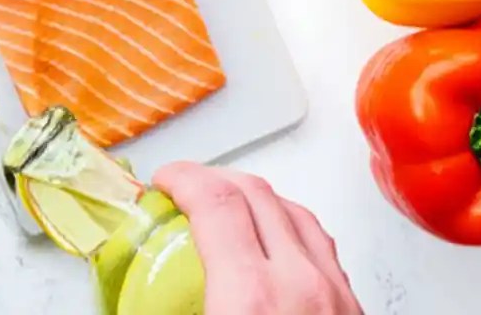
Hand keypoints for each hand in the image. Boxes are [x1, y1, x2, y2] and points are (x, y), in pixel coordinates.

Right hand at [154, 163, 361, 314]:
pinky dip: (293, 229)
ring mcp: (336, 295)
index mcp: (250, 296)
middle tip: (189, 188)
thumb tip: (125, 309)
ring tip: (231, 208)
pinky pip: (324, 248)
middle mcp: (300, 286)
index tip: (166, 180)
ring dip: (257, 199)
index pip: (216, 202)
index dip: (184, 178)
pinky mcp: (355, 309)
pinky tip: (278, 247)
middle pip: (258, 195)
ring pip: (298, 214)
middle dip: (215, 179)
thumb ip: (172, 302)